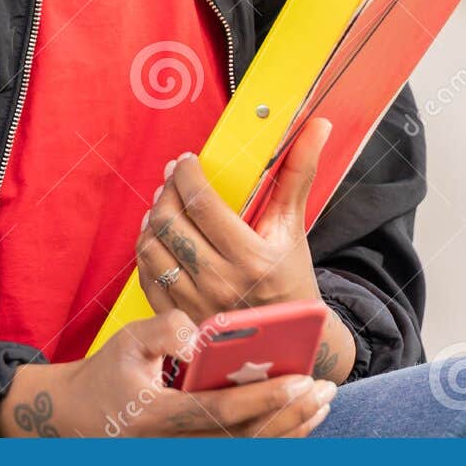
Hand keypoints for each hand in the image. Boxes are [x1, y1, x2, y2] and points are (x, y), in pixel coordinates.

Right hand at [0, 309, 334, 437]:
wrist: (78, 417)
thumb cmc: (108, 373)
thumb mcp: (126, 339)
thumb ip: (163, 330)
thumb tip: (199, 335)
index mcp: (157, 416)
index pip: (219, 412)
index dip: (263, 400)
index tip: (300, 381)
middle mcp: (175, 448)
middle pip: (245, 440)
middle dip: (290, 417)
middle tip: (325, 391)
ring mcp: (185, 462)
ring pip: (248, 454)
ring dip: (289, 432)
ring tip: (321, 405)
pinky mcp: (194, 463)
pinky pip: (240, 457)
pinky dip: (274, 442)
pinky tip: (299, 423)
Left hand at [134, 116, 356, 381]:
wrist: (289, 340)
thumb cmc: (291, 279)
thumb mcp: (294, 228)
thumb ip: (299, 174)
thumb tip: (318, 126)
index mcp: (251, 258)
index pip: (202, 203)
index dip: (186, 174)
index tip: (186, 161)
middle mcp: (220, 284)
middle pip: (171, 223)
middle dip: (166, 192)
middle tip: (171, 178)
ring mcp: (196, 306)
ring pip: (153, 249)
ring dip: (152, 220)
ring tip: (162, 204)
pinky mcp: (180, 320)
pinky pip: (148, 279)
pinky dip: (147, 252)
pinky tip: (157, 237)